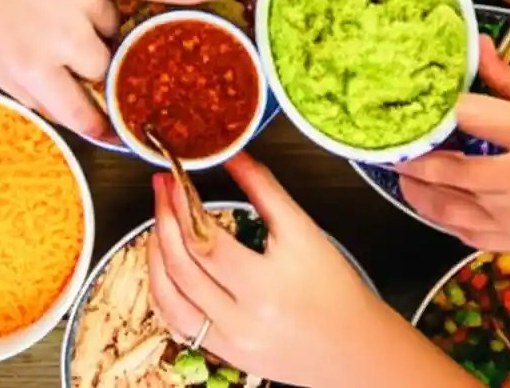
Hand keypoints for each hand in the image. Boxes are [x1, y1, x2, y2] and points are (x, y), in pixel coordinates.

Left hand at [0, 0, 116, 136]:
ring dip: (92, 25)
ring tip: (58, 8)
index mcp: (32, 65)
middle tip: (67, 49)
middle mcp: (64, 35)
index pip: (81, 112)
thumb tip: (58, 110)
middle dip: (90, 64)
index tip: (103, 126)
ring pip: (110, 26)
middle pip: (103, 67)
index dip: (95, 122)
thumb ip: (22, 88)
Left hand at [148, 154, 394, 387]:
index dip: (182, 205)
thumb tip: (234, 157)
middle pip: (182, 265)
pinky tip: (165, 264)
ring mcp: (228, 340)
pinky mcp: (222, 352)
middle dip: (164, 219)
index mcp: (264, 285)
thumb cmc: (335, 287)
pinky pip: (176, 320)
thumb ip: (265, 190)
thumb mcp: (304, 231)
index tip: (175, 177)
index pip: (205, 239)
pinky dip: (164, 289)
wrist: (354, 346)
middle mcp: (242, 318)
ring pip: (168, 296)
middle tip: (162, 190)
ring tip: (158, 223)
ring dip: (155, 254)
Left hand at [396, 36, 509, 265]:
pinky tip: (432, 201)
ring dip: (416, 190)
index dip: (435, 109)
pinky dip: (442, 216)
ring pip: (447, 205)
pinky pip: (464, 231)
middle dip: (411, 157)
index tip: (411, 102)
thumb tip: (477, 47)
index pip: (468, 115)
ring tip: (401, 172)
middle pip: (446, 167)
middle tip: (388, 144)